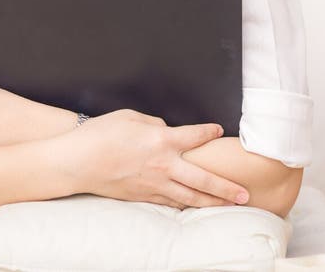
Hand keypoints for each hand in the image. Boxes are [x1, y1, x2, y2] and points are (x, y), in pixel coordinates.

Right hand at [62, 108, 249, 209]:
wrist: (79, 162)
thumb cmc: (101, 134)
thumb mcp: (130, 116)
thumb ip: (153, 123)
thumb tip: (165, 131)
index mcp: (161, 140)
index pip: (194, 136)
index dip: (208, 132)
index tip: (218, 130)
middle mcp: (163, 165)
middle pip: (203, 179)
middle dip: (226, 187)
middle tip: (245, 193)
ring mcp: (154, 184)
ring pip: (191, 197)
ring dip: (213, 202)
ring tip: (230, 205)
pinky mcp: (143, 196)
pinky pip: (171, 203)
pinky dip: (186, 205)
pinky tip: (195, 207)